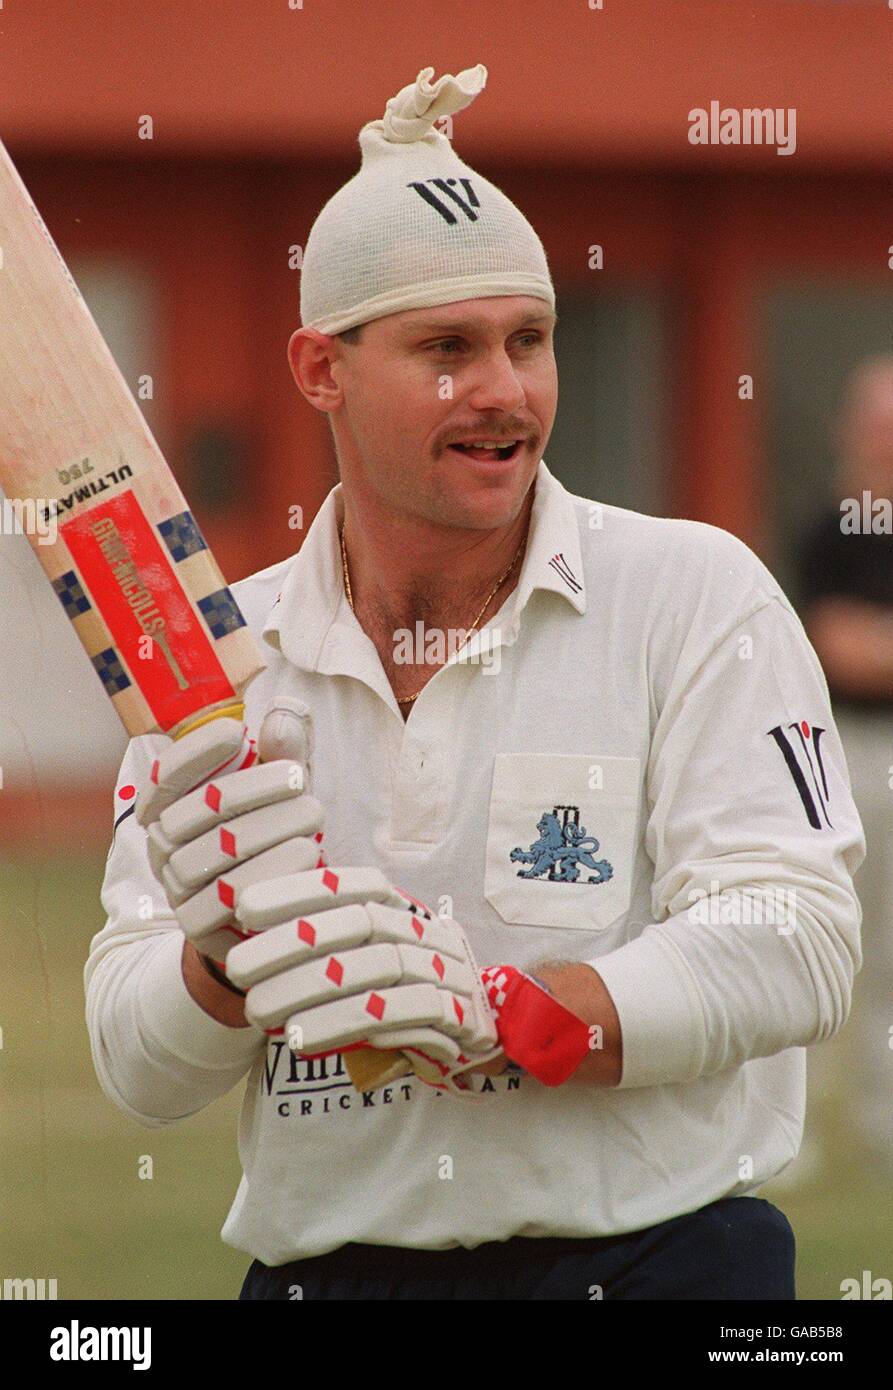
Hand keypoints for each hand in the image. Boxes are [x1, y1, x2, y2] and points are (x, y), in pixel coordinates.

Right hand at [135, 699, 324, 963]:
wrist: (272, 907)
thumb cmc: (276, 831)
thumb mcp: (283, 788)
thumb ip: (283, 752)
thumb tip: (284, 716)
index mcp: (172, 805)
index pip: (166, 774)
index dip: (194, 751)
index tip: (236, 731)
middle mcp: (163, 845)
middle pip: (193, 813)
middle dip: (250, 790)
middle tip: (300, 780)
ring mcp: (176, 887)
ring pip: (208, 856)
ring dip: (266, 832)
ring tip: (315, 818)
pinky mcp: (198, 925)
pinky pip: (223, 902)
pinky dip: (268, 875)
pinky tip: (308, 857)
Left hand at [225, 867, 502, 1093]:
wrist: (478, 1025)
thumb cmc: (400, 989)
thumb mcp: (364, 957)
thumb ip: (323, 944)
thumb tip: (247, 941)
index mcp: (397, 906)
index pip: (348, 886)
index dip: (298, 890)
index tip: (244, 906)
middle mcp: (422, 929)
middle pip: (357, 923)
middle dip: (292, 942)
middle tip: (236, 966)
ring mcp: (443, 969)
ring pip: (374, 967)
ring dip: (310, 989)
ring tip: (257, 1008)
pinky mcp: (454, 1014)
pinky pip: (398, 1013)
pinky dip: (344, 1023)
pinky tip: (301, 1038)